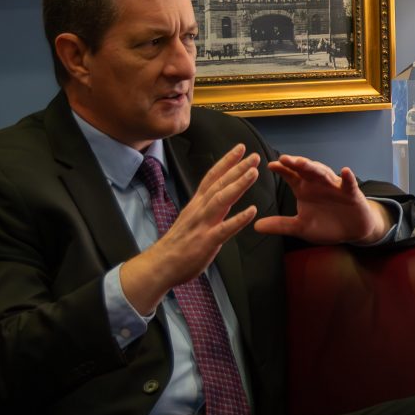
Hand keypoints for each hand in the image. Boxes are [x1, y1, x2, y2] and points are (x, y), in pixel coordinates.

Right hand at [119, 144, 258, 314]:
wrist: (159, 265)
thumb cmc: (177, 246)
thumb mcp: (191, 221)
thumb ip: (205, 210)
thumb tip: (217, 203)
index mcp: (196, 205)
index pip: (212, 177)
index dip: (226, 162)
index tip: (240, 149)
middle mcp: (199, 210)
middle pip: (219, 184)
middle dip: (237, 168)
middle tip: (254, 155)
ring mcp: (202, 225)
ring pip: (221, 200)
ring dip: (238, 185)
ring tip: (254, 173)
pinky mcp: (206, 241)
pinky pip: (224, 229)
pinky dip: (238, 219)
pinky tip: (252, 211)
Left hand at [254, 155, 390, 245]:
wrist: (351, 231)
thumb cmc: (326, 225)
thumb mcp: (301, 227)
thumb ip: (281, 225)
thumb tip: (255, 226)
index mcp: (304, 189)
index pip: (291, 176)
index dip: (282, 170)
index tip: (270, 165)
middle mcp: (318, 184)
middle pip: (305, 170)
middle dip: (296, 164)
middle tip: (285, 159)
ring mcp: (335, 187)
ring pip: (324, 174)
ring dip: (315, 168)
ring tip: (305, 163)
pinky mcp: (351, 194)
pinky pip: (349, 184)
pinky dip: (348, 178)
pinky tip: (346, 171)